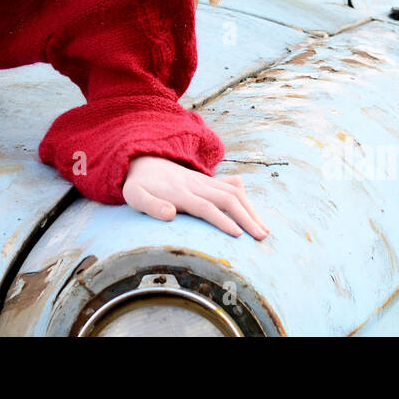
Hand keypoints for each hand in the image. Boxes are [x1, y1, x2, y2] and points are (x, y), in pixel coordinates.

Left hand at [122, 155, 270, 239]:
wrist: (142, 160)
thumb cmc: (138, 185)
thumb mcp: (134, 196)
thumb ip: (150, 205)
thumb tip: (170, 213)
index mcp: (179, 192)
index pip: (205, 206)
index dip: (222, 220)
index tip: (238, 235)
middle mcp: (196, 185)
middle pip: (227, 198)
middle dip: (247, 217)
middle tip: (262, 237)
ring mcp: (204, 181)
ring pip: (234, 192)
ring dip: (251, 210)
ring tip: (264, 230)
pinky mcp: (208, 181)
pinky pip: (232, 187)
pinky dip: (246, 199)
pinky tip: (253, 213)